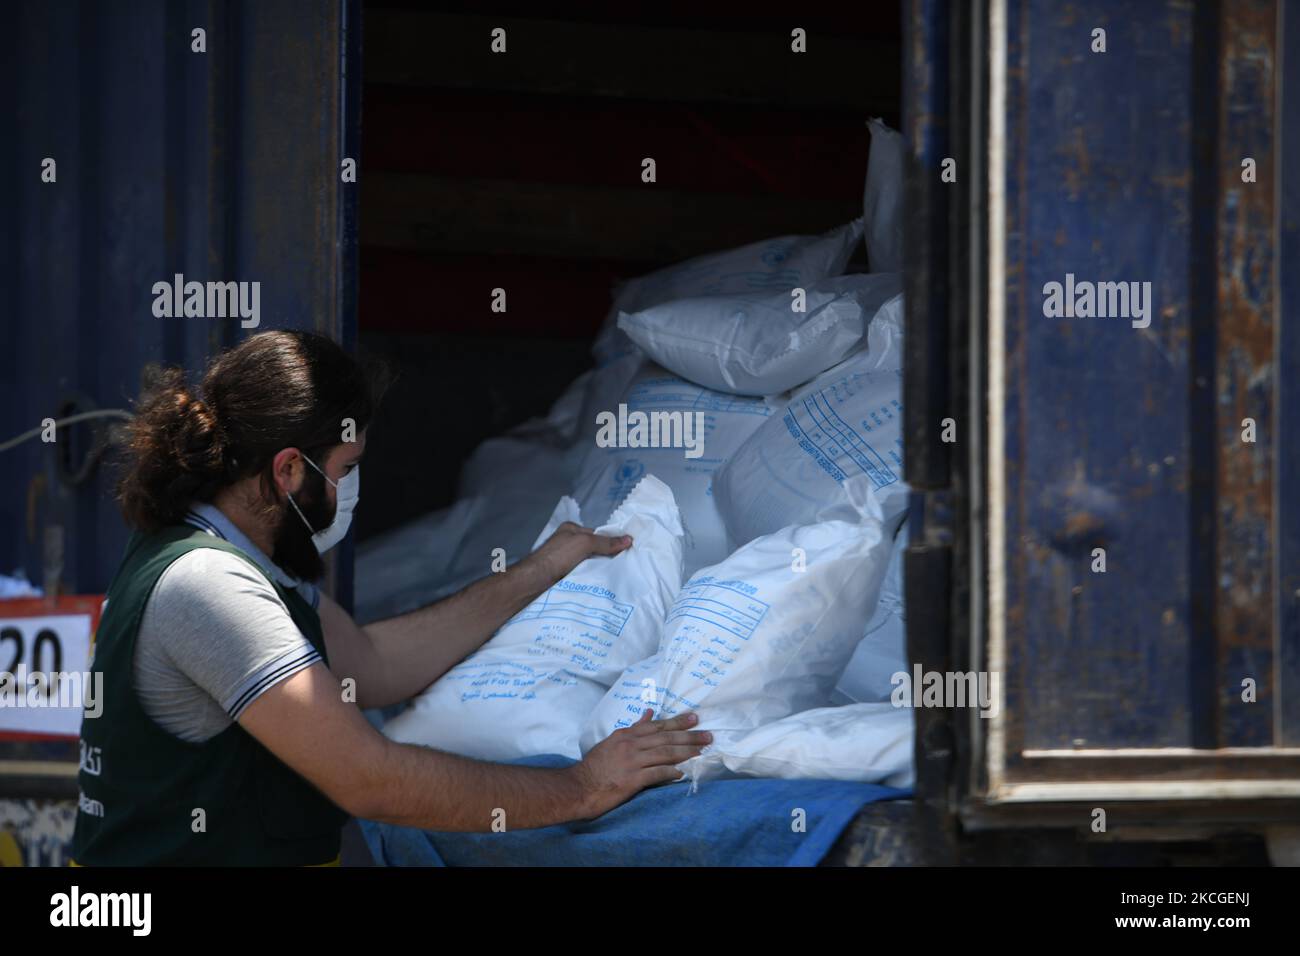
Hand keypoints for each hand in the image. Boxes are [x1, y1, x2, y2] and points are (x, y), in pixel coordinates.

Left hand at [529, 521, 631, 584]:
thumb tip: (629, 540)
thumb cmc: (558, 556)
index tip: (627, 551)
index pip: (596, 534)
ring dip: (599, 571)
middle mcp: (567, 544)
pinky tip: (602, 586)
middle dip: (606, 558)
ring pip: (589, 564)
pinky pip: (583, 576)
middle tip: (625, 567)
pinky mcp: (564, 576)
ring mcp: (565, 561)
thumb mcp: (584, 543)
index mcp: (570, 530)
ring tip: (617, 578)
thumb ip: (605, 542)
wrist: (535, 581)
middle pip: (594, 550)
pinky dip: (592, 580)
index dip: (610, 541)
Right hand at [571, 710, 711, 819]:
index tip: (694, 719)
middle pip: (665, 738)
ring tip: (702, 752)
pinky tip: (683, 772)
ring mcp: (631, 762)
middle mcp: (630, 745)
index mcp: (626, 735)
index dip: (677, 722)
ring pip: (664, 753)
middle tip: (708, 735)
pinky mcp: (631, 780)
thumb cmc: (595, 766)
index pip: (657, 726)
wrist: (579, 786)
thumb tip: (648, 713)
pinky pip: (656, 773)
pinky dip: (671, 772)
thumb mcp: (612, 741)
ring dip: (686, 752)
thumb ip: (633, 728)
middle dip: (688, 736)